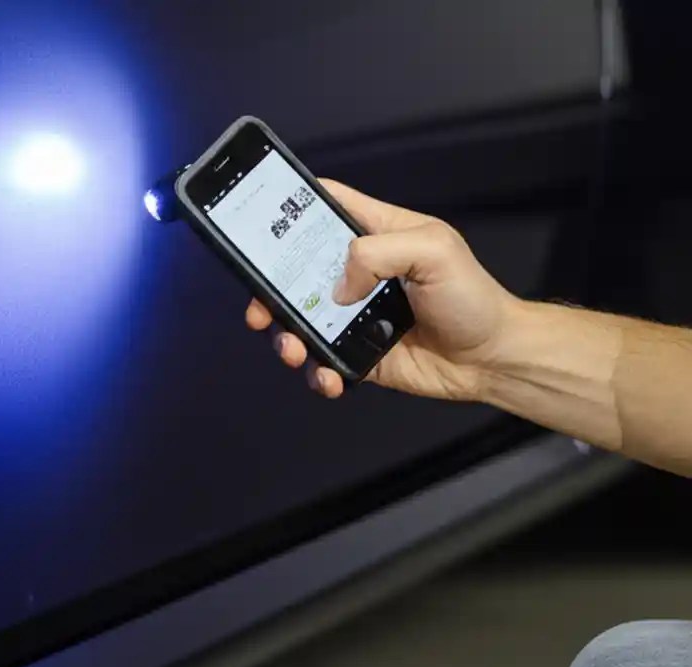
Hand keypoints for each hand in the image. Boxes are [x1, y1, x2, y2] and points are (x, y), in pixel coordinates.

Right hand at [246, 179, 520, 400]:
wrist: (492, 359)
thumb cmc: (470, 296)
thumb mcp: (433, 250)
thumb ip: (377, 253)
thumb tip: (337, 288)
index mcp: (375, 234)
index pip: (326, 206)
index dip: (291, 205)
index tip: (259, 217)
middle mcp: (357, 273)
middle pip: (294, 271)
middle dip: (267, 289)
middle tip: (259, 308)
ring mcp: (352, 315)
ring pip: (298, 322)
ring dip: (285, 337)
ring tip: (294, 350)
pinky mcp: (357, 354)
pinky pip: (322, 362)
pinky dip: (318, 372)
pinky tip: (329, 377)